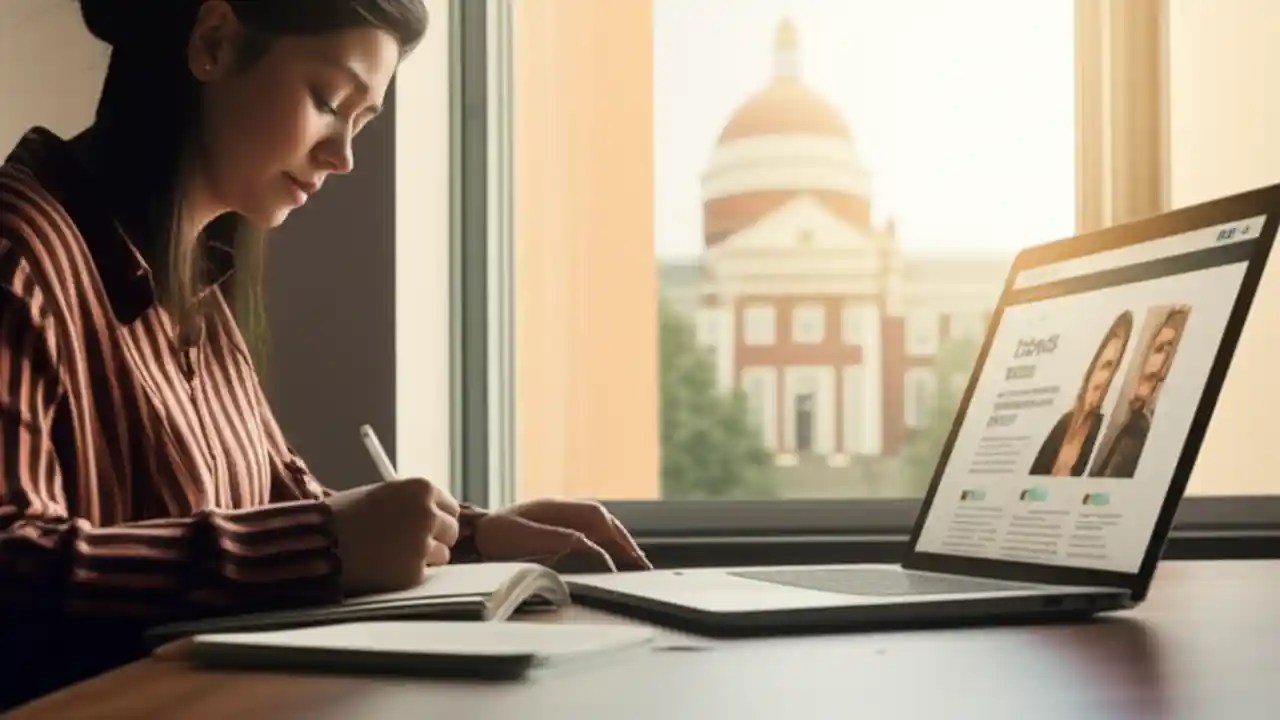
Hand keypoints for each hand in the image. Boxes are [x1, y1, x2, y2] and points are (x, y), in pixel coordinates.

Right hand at [325, 478, 459, 594]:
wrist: (317, 544)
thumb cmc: (343, 517)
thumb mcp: (382, 494)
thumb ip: (411, 502)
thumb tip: (434, 513)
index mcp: (422, 489)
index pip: (450, 507)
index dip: (437, 518)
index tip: (426, 525)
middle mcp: (429, 514)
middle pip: (451, 531)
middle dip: (436, 538)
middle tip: (410, 544)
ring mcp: (423, 545)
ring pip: (442, 555)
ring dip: (424, 558)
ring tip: (392, 555)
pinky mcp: (413, 573)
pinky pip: (423, 575)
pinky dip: (408, 574)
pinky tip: (385, 567)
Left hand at [473, 498, 651, 571]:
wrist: (475, 534)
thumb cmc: (497, 537)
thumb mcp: (526, 539)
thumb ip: (561, 540)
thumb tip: (594, 547)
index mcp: (558, 508)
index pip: (596, 520)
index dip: (614, 541)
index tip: (625, 562)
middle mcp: (563, 510)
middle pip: (604, 521)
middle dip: (625, 542)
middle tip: (642, 564)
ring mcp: (561, 518)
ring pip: (600, 526)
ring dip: (619, 542)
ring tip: (636, 562)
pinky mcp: (558, 529)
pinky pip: (590, 533)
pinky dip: (607, 544)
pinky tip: (613, 557)